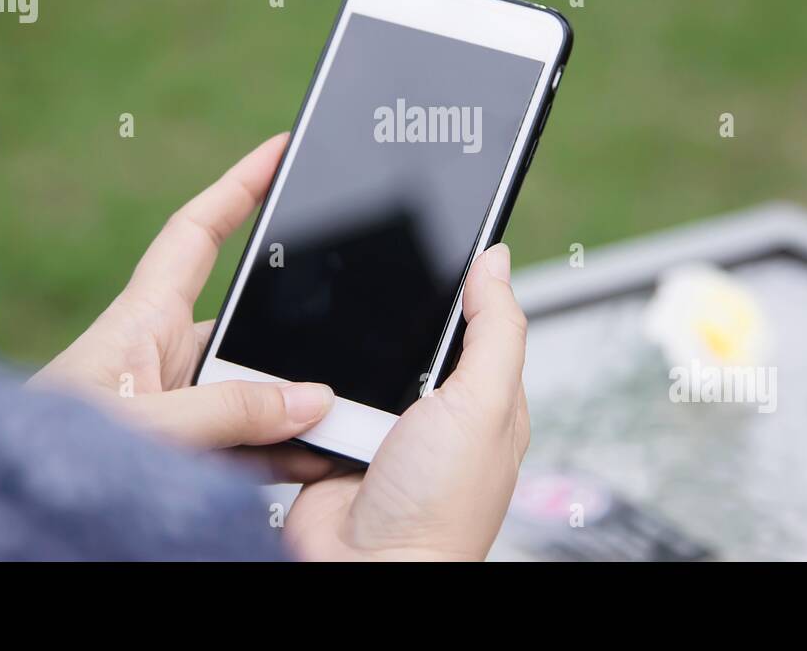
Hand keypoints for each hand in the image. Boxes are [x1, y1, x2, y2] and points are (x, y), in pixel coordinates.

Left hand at [30, 134, 337, 466]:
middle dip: (293, 340)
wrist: (6, 515)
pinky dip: (281, 450)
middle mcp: (160, 356)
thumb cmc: (43, 457)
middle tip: (345, 355)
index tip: (280, 149)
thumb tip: (311, 399)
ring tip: (339, 432)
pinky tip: (315, 459)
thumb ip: (227, 413)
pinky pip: (245, 442)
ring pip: (251, 394)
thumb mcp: (143, 427)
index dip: (238, 185)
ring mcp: (173, 406)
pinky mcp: (181, 452)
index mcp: (140, 320)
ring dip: (292, 412)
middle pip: (245, 327)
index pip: (196, 233)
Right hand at [283, 243, 530, 560]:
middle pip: (408, 331)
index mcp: (483, 397)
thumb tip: (498, 259)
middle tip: (373, 290)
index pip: (476, 318)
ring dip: (344, 354)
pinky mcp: (334, 436)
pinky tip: (312, 381)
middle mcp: (434, 410)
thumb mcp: (483, 405)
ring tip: (342, 353)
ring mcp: (382, 423)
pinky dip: (308, 385)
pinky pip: (315, 390)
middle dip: (388, 316)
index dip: (460, 281)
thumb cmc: (439, 510)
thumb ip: (495, 330)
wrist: (363, 571)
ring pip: (357, 356)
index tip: (437, 234)